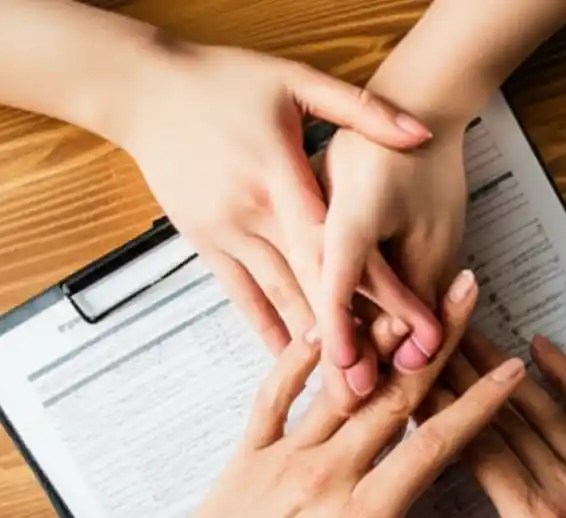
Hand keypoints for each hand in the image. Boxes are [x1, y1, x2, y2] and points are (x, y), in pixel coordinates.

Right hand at [117, 42, 441, 380]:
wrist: (143, 90)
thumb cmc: (221, 79)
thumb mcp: (294, 80)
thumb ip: (361, 108)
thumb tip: (421, 131)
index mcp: (279, 176)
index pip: (331, 246)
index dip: (368, 292)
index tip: (400, 332)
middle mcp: (251, 213)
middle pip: (308, 285)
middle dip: (341, 340)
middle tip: (370, 389)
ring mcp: (224, 232)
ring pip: (276, 297)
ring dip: (307, 343)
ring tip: (338, 388)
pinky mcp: (205, 242)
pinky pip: (240, 295)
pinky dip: (266, 328)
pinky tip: (288, 361)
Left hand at [126, 271, 523, 517]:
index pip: (433, 446)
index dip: (476, 404)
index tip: (508, 370)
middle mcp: (325, 477)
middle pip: (394, 397)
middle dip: (436, 342)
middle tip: (461, 293)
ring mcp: (282, 459)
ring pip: (342, 386)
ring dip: (378, 338)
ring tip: (406, 294)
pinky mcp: (247, 454)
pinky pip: (276, 394)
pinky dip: (299, 358)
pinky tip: (322, 327)